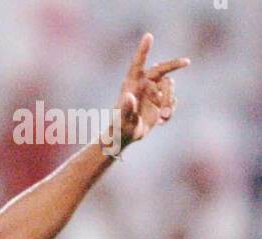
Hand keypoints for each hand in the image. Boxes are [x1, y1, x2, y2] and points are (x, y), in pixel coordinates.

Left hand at [110, 33, 188, 151]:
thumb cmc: (119, 127)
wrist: (125, 136)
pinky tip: (163, 122)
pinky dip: (170, 110)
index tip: (148, 36)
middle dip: (174, 64)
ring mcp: (153, 91)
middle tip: (187, 62)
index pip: (138, 64)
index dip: (143, 50)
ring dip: (169, 101)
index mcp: (131, 83)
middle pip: (162, 69)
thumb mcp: (122, 121)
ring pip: (169, 86)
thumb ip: (125, 109)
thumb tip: (129, 97)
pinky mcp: (160, 101)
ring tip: (164, 118)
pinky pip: (172, 100)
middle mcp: (143, 83)